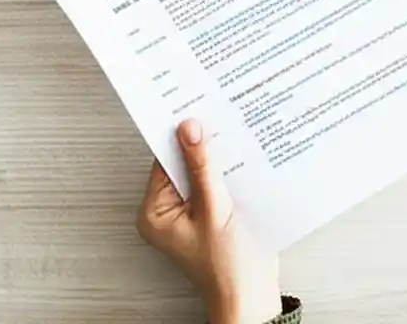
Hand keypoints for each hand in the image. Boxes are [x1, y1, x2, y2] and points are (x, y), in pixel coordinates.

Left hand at [137, 120, 282, 323]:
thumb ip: (202, 167)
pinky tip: (246, 161)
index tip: (197, 110)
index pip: (165, 161)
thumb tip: (189, 129)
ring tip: (238, 137)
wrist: (252, 296)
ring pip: (204, 173)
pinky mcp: (213, 215)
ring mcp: (192, 214)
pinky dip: (231, 173)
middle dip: (205, 146)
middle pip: (184, 165)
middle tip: (222, 118)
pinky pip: (219, 184)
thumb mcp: (214, 209)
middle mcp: (169, 212)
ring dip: (221, 158)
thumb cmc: (227, 265)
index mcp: (155, 212)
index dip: (181, 136)